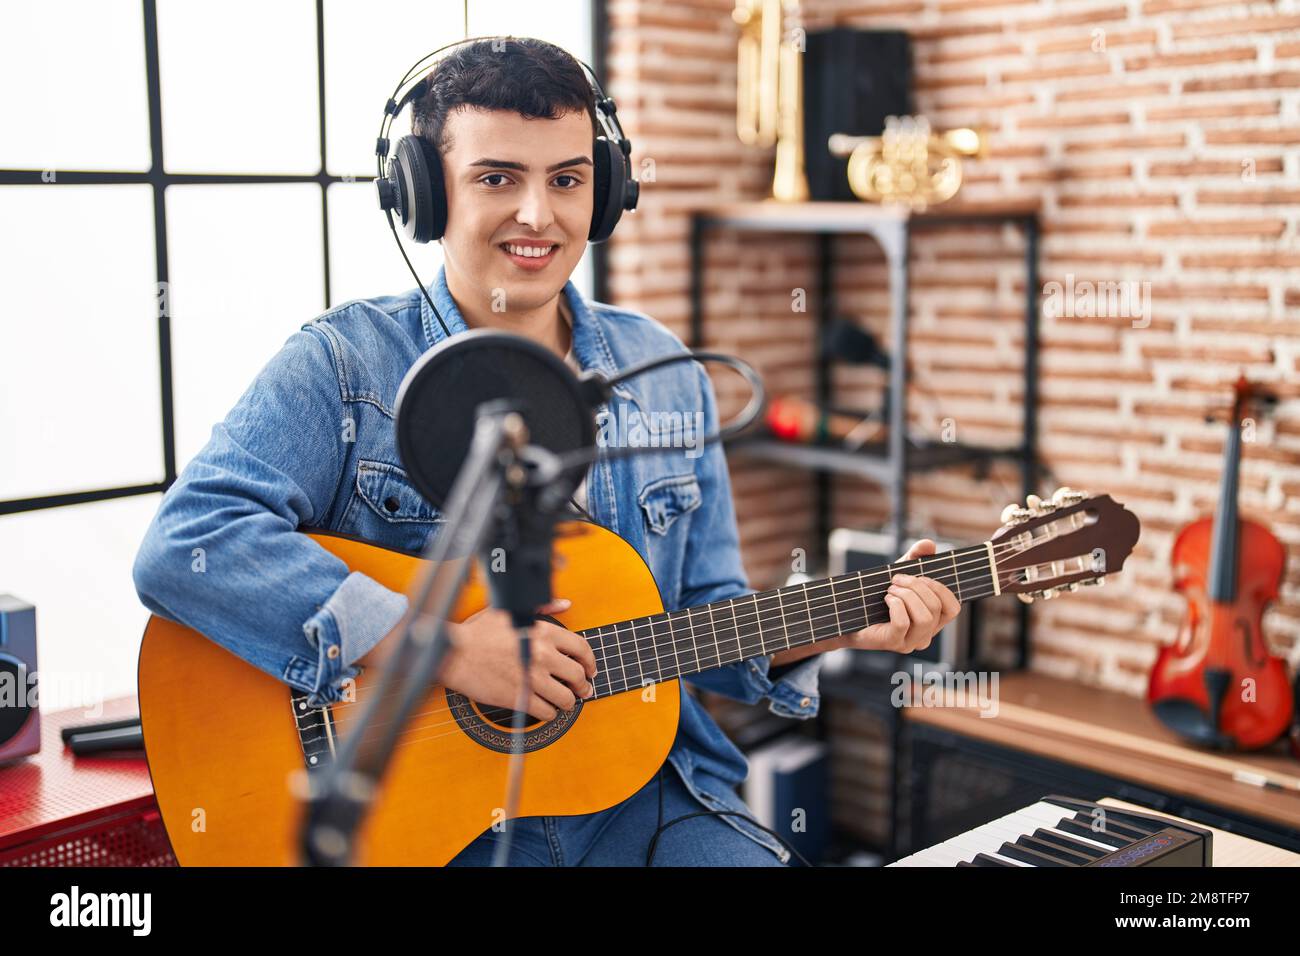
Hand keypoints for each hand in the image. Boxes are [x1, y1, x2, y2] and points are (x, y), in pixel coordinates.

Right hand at [437, 598, 597, 721]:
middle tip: (582, 691)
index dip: (591, 662)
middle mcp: (542, 655)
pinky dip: (550, 713)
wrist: (454, 654)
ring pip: (565, 698)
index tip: (590, 669)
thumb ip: (542, 607)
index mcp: (544, 632)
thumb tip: (564, 604)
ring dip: (568, 703)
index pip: (582, 648)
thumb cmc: (478, 633)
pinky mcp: (519, 698)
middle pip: (578, 676)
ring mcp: (532, 678)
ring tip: (564, 702)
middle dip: (583, 686)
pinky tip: (546, 709)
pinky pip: (546, 712)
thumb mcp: (511, 612)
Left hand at [834, 539, 961, 653]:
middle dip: (916, 586)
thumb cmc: (878, 597)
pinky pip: (903, 622)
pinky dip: (895, 605)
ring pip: (924, 617)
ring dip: (906, 596)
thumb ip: (915, 557)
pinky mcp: (893, 642)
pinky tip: (886, 599)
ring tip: (890, 590)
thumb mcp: (899, 575)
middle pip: (936, 607)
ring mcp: (910, 642)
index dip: (941, 589)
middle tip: (896, 579)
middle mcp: (926, 635)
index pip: (953, 609)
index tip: (922, 576)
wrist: (848, 616)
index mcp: (933, 621)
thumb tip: (928, 544)